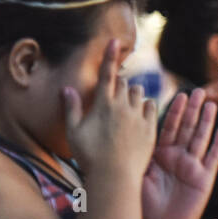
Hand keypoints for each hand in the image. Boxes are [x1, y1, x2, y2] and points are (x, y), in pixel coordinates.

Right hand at [62, 39, 156, 178]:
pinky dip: (145, 107)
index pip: (107, 74)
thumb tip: (67, 88)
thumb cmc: (89, 157)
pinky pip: (151, 107)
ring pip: (140, 94)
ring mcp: (139, 117)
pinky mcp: (151, 128)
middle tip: (114, 100)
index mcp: (103, 105)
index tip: (115, 40)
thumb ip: (72, 108)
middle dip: (121, 87)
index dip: (110, 56)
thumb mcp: (74, 133)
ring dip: (133, 96)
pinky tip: (138, 116)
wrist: (114, 177)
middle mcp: (123, 107)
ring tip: (125, 110)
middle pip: (126, 84)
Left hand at [142, 89, 217, 218]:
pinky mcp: (204, 177)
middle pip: (186, 128)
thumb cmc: (145, 205)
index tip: (177, 94)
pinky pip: (213, 158)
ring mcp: (193, 166)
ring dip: (206, 122)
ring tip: (210, 104)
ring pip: (200, 138)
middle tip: (196, 91)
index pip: (168, 128)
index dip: (173, 111)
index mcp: (160, 154)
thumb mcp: (137, 175)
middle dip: (191, 110)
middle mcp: (178, 157)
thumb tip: (125, 131)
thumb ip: (137, 154)